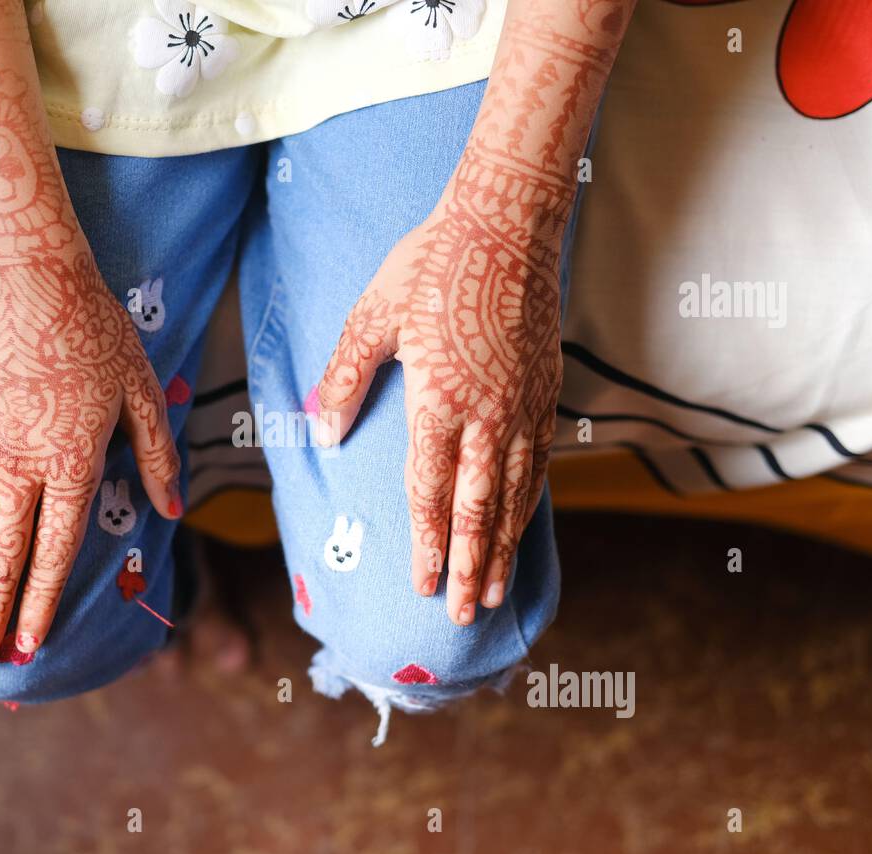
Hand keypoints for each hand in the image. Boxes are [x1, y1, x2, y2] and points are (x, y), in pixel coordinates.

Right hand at [0, 247, 180, 665]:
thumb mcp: (141, 391)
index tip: (30, 644)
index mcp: (70, 464)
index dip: (41, 603)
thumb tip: (173, 508)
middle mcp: (18, 468)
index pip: (54, 552)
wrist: (27, 277)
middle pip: (1, 559)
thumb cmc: (94, 330)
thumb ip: (156, 455)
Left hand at [314, 170, 564, 625]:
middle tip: (461, 614)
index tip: (421, 586)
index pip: (430, 490)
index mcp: (439, 397)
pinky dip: (529, 505)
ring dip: (502, 548)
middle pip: (477, 508)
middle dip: (467, 566)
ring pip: (514, 494)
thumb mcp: (373, 315)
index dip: (426, 544)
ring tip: (493, 592)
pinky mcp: (546, 392)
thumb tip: (325, 432)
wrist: (508, 221)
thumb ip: (345, 378)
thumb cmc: (431, 263)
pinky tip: (521, 527)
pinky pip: (539, 464)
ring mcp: (523, 405)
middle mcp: (487, 412)